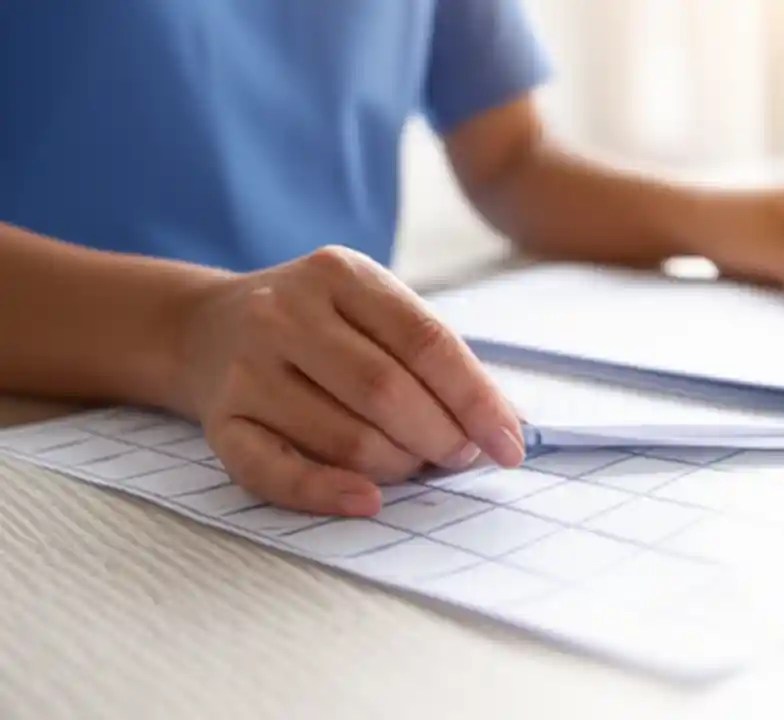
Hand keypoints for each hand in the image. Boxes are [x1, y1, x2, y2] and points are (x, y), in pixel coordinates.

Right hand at [172, 246, 524, 516]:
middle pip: (386, 391)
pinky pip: (278, 472)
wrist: (205, 327)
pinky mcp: (221, 422)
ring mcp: (247, 368)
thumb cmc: (319, 327)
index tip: (510, 444)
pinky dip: (329, 493)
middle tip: (459, 456)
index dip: (477, 400)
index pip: (427, 342)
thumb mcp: (374, 312)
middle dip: (440, 436)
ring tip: (413, 463)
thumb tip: (510, 423)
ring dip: (398, 467)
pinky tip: (369, 501)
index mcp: (341, 274)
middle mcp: (286, 313)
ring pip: (346, 438)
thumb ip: (437, 358)